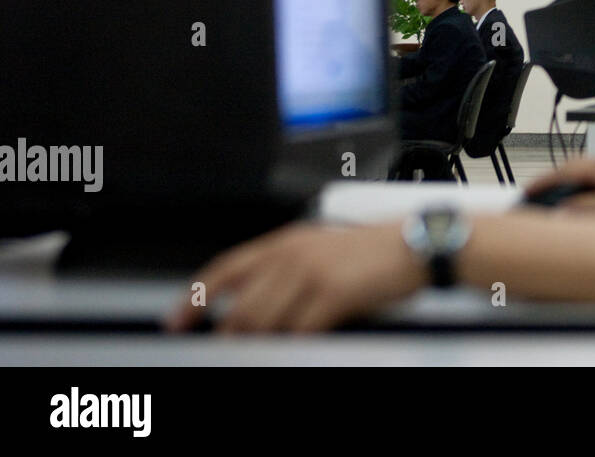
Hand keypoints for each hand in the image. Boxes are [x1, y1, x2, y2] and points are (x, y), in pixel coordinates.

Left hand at [165, 221, 426, 333]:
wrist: (417, 245)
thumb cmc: (375, 250)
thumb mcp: (323, 247)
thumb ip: (287, 268)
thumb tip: (252, 302)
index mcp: (288, 241)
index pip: (226, 268)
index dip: (195, 297)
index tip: (177, 320)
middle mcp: (293, 254)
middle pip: (241, 306)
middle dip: (228, 336)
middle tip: (225, 351)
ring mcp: (312, 274)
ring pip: (263, 322)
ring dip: (257, 345)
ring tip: (259, 354)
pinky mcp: (333, 294)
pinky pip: (298, 331)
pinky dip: (290, 346)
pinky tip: (293, 349)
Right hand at [525, 157, 594, 209]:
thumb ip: (586, 208)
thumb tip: (561, 211)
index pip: (564, 171)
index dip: (543, 182)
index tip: (527, 192)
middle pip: (570, 173)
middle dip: (550, 186)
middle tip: (533, 200)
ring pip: (580, 180)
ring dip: (564, 191)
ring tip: (550, 207)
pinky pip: (591, 186)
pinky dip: (578, 196)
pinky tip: (576, 211)